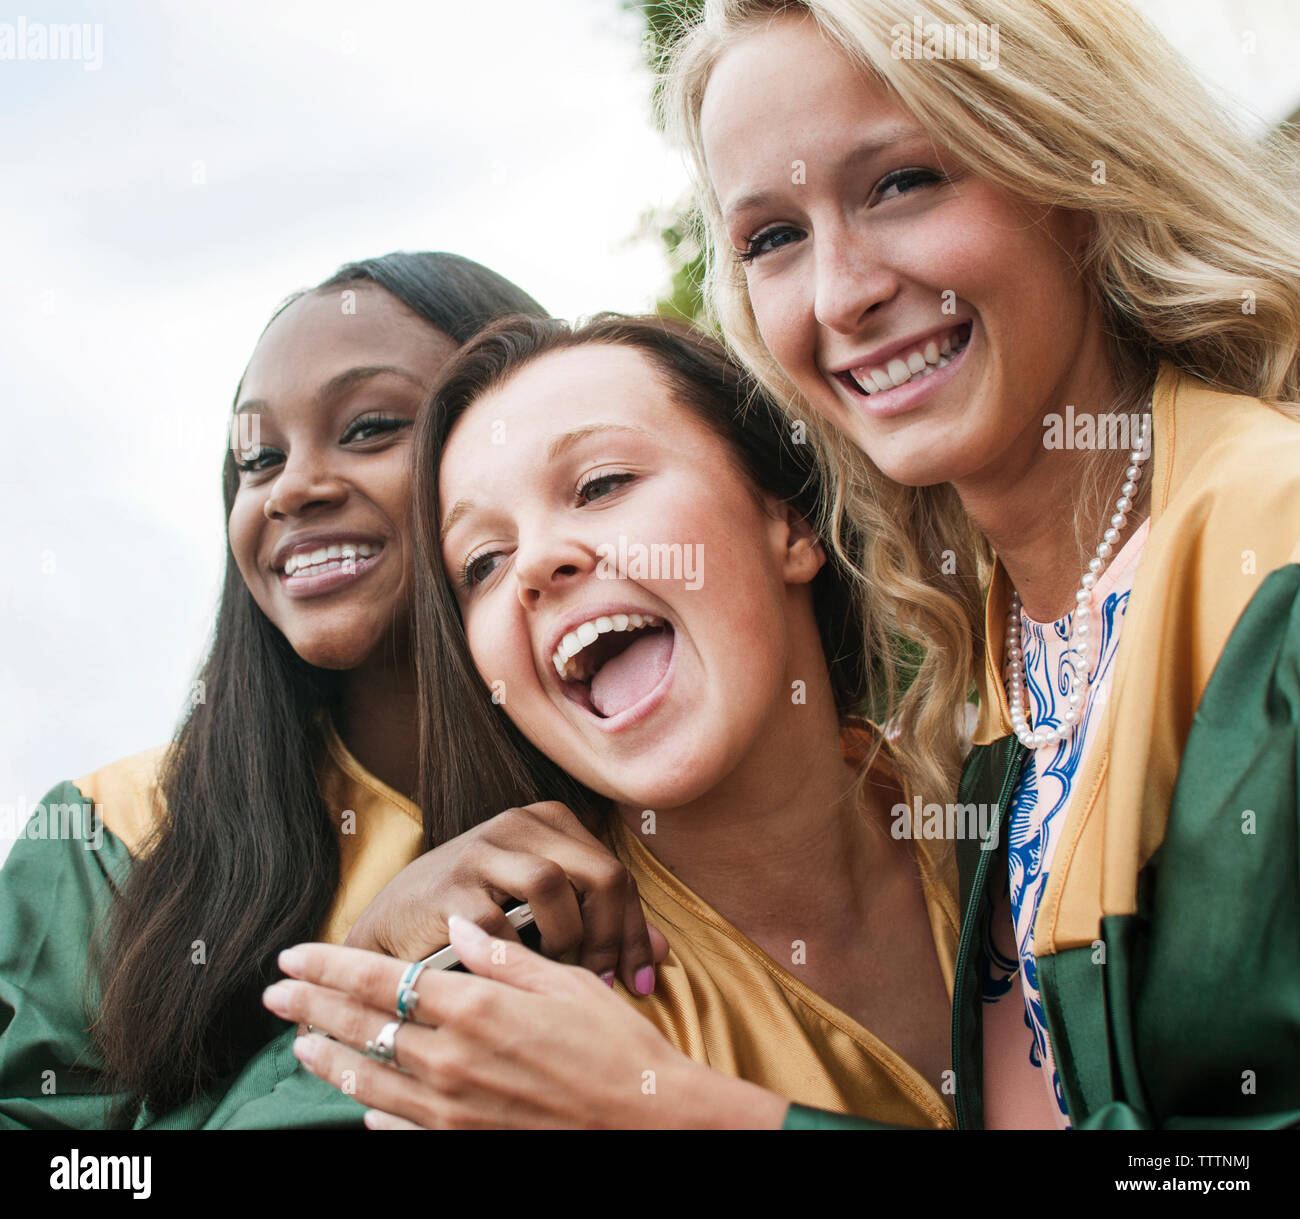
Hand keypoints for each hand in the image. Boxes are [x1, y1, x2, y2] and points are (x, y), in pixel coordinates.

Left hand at [263, 919, 790, 1129]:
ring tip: (298, 1044)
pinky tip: (360, 1107)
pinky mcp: (463, 1141)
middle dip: (309, 1007)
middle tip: (272, 994)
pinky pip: (402, 1128)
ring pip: (367, 1081)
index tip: (291, 955)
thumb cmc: (616, 1046)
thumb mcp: (566, 983)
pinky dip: (374, 1113)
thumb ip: (503, 956)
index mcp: (474, 1007)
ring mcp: (452, 1108)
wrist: (650, 1121)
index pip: (379, 980)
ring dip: (327, 1059)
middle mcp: (451, 1059)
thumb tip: (459, 925)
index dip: (328, 966)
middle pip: (360, 1027)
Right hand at [344, 801, 667, 994]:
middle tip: (608, 981)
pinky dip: (518, 958)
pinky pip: (501, 923)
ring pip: (553, 884)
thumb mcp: (545, 914)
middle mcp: (517, 825)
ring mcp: (479, 850)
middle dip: (613, 936)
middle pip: (598, 871)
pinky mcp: (448, 887)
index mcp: (548, 822)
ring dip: (568, 940)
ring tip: (561, 974)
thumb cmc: (479, 923)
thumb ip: (603, 924)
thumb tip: (664, 952)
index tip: (641, 981)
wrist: (390, 932)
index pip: (616, 872)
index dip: (636, 931)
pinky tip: (518, 981)